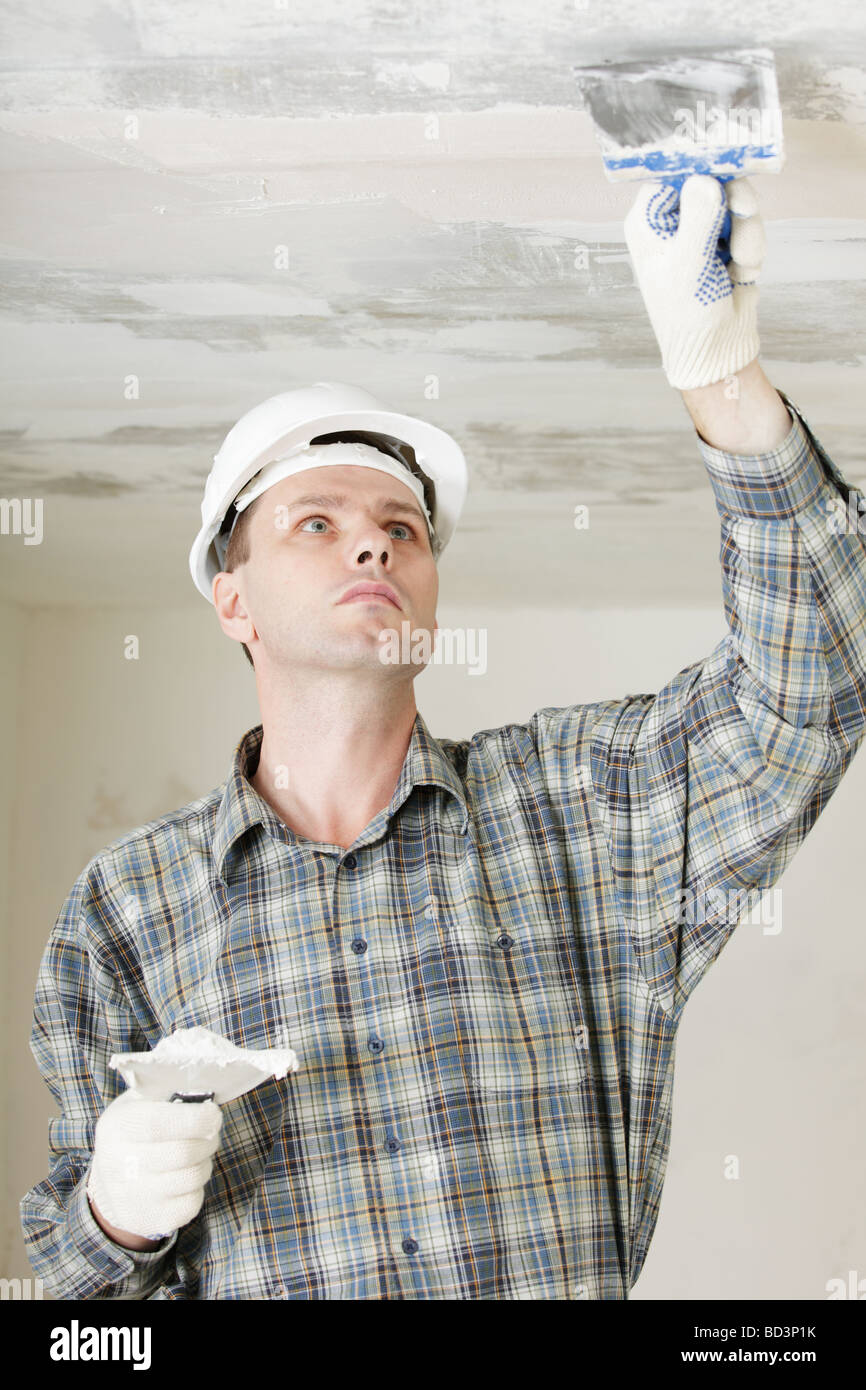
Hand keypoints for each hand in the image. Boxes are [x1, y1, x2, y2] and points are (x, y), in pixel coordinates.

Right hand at [85, 1089, 222, 1239]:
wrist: (110, 1181)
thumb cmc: (135, 1131)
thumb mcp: (141, 1102)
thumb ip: (169, 1090)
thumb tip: (207, 1078)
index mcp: (116, 1126)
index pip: (158, 1124)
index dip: (194, 1119)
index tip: (214, 1114)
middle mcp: (117, 1164)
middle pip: (182, 1153)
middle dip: (208, 1139)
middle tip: (211, 1132)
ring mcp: (131, 1197)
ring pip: (191, 1178)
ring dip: (206, 1161)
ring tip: (201, 1152)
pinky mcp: (148, 1221)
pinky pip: (191, 1204)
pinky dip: (198, 1188)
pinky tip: (188, 1176)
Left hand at [624, 174, 765, 390]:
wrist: (716, 351)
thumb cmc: (688, 314)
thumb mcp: (690, 265)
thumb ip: (699, 219)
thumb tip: (705, 178)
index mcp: (649, 221)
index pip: (672, 172)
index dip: (700, 165)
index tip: (725, 162)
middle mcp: (673, 221)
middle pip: (711, 180)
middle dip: (735, 203)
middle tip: (746, 213)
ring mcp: (701, 230)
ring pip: (737, 202)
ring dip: (748, 233)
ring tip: (743, 263)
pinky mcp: (727, 242)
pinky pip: (749, 226)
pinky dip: (752, 249)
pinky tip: (743, 275)